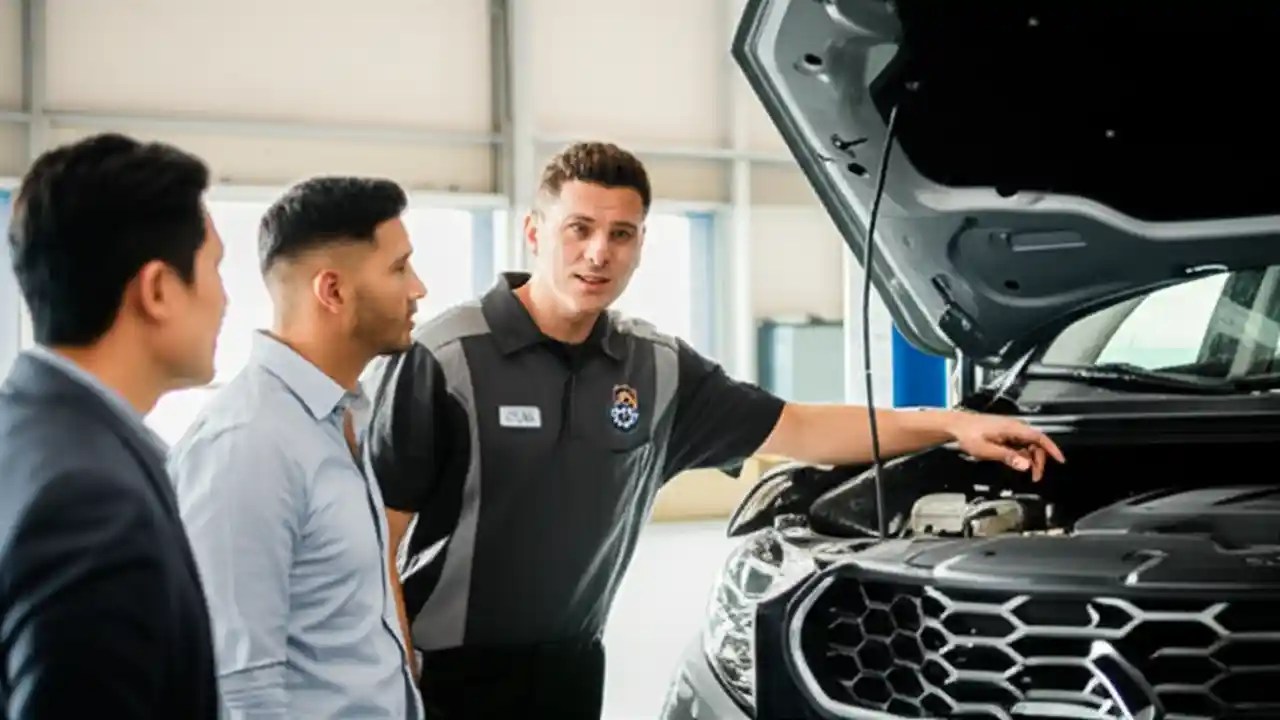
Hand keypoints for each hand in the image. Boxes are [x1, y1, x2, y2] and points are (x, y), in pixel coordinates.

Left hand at [945, 412, 1064, 480]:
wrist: (955, 426)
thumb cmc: (968, 434)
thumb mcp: (986, 449)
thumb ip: (1007, 457)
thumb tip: (1025, 465)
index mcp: (1012, 429)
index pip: (1039, 437)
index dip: (1052, 449)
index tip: (1060, 460)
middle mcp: (1014, 428)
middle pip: (1036, 444)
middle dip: (1039, 460)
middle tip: (1036, 476)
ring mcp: (1009, 431)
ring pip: (1028, 446)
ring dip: (1031, 459)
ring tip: (1029, 474)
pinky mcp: (1004, 435)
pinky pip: (1019, 445)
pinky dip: (1022, 455)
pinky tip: (1017, 463)